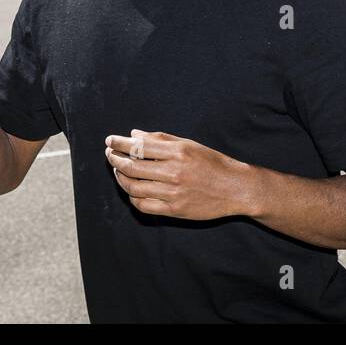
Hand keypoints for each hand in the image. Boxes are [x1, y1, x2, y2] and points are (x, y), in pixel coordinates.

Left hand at [104, 130, 258, 220]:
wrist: (235, 189)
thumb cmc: (212, 163)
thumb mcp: (189, 145)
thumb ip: (161, 139)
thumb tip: (134, 134)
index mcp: (178, 152)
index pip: (138, 146)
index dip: (120, 144)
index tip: (110, 141)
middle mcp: (174, 172)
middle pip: (132, 166)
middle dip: (115, 160)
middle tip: (110, 155)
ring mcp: (173, 193)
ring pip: (134, 187)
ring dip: (121, 178)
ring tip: (118, 171)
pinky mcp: (174, 210)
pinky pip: (143, 206)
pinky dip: (132, 198)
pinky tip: (131, 191)